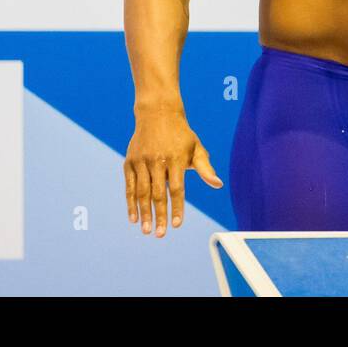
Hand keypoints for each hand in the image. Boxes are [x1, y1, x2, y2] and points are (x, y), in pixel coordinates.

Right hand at [124, 106, 221, 236]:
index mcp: (176, 158)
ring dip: (143, 213)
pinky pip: (129, 185)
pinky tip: (133, 218)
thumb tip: (218, 184)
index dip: (177, 207)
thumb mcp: (195, 147)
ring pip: (142, 191)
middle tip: (160, 234)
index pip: (177, 188)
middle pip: (158, 193)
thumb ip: (205, 168)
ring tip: (146, 230)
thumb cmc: (180, 134)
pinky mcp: (130, 161)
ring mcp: (142, 160)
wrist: (157, 112)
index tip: (177, 224)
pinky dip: (130, 202)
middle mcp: (157, 160)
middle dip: (159, 215)